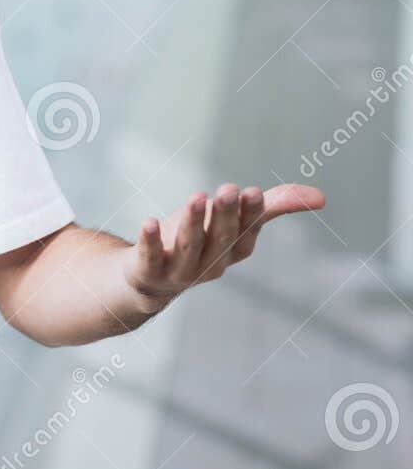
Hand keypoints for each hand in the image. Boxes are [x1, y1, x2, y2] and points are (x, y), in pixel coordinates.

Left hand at [126, 182, 325, 313]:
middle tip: (227, 188)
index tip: (252, 192)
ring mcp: (179, 270)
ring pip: (189, 246)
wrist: (149, 280)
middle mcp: (211, 264)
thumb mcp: (232, 220)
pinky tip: (149, 221)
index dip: (249, 214)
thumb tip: (322, 197)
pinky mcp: (148, 270)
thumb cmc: (197, 241)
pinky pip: (150, 257)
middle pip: (219, 238)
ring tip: (196, 196)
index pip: (245, 232)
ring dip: (192, 222)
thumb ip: (271, 206)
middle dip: (224, 214)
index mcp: (233, 251)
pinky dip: (150, 240)